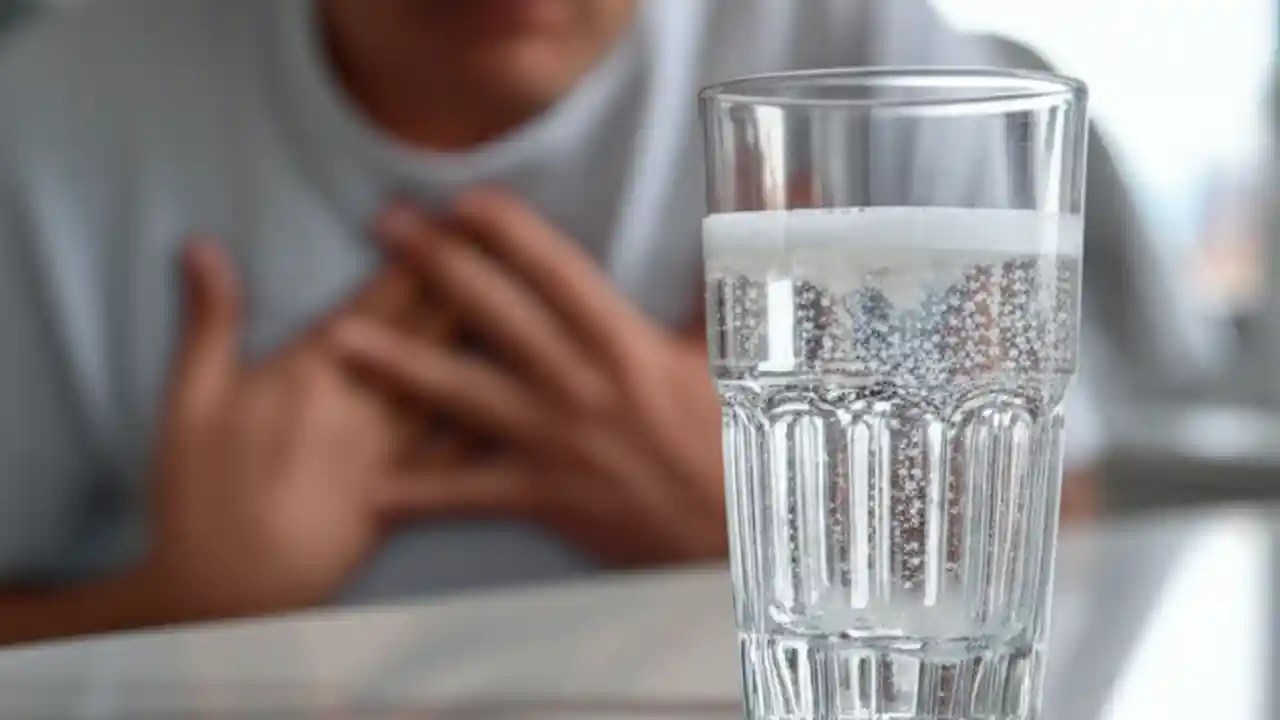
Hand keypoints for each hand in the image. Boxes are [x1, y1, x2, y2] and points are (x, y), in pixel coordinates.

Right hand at [141, 241, 518, 620]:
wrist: (225, 591)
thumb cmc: (199, 493)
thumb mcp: (188, 399)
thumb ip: (208, 320)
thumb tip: (203, 245)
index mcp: (315, 370)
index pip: (383, 298)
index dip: (424, 253)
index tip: (459, 215)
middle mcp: (366, 403)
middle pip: (432, 332)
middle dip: (475, 282)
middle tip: (516, 244)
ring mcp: (390, 453)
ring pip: (457, 384)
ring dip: (494, 343)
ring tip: (537, 308)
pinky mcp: (404, 497)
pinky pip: (459, 456)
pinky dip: (494, 423)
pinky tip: (529, 400)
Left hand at [333, 191, 726, 566]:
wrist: (744, 539)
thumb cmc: (743, 440)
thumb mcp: (746, 352)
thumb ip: (736, 279)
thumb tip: (792, 198)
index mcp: (627, 344)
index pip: (558, 272)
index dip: (507, 231)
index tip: (463, 200)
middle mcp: (581, 386)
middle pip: (496, 315)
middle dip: (435, 266)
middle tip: (384, 227)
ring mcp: (556, 443)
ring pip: (464, 396)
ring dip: (399, 365)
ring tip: (340, 340)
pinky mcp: (544, 496)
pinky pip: (471, 493)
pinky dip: (418, 492)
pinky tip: (368, 486)